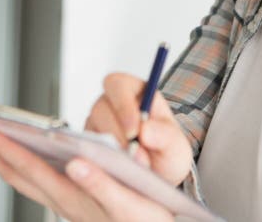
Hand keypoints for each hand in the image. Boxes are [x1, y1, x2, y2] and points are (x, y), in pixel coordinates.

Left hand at [0, 126, 172, 221]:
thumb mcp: (130, 205)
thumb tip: (75, 164)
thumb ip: (101, 186)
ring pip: (19, 178)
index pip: (31, 169)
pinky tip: (10, 152)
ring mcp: (61, 201)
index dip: (7, 147)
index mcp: (72, 199)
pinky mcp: (67, 198)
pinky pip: (30, 179)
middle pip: (15, 173)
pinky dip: (13, 162)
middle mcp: (60, 201)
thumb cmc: (147, 218)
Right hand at [85, 72, 192, 186]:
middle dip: (115, 132)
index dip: (123, 105)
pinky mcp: (88, 145)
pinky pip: (85, 150)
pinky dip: (99, 161)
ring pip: (91, 129)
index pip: (120, 85)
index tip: (134, 131)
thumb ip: (166, 136)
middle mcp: (112, 104)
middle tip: (131, 154)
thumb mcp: (176, 147)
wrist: (157, 176)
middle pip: (100, 107)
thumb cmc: (166, 152)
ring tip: (129, 166)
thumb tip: (145, 130)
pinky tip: (115, 172)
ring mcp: (97, 124)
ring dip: (108, 149)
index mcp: (136, 92)